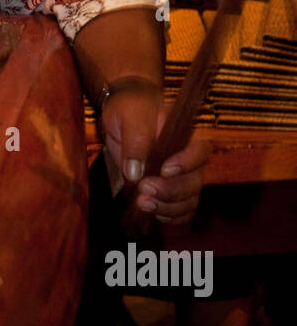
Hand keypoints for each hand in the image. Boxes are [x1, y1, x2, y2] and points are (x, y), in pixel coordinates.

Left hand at [101, 88, 209, 223]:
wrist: (126, 115)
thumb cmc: (131, 108)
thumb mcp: (129, 114)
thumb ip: (135, 139)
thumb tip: (136, 172)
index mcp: (185, 136)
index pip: (199, 152)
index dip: (186, 164)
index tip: (164, 170)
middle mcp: (189, 159)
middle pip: (195, 182)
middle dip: (170, 192)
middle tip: (144, 189)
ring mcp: (181, 176)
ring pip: (189, 200)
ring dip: (168, 208)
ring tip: (142, 202)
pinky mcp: (169, 190)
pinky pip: (182, 211)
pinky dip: (171, 217)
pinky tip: (153, 214)